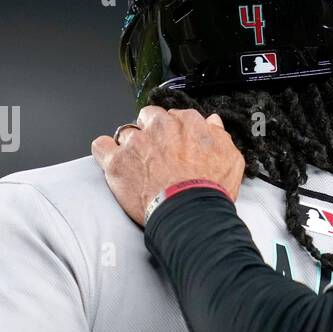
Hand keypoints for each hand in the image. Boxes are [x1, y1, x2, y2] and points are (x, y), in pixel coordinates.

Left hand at [91, 106, 245, 225]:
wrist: (191, 214)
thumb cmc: (211, 190)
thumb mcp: (231, 159)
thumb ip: (219, 136)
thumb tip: (212, 123)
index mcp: (188, 123)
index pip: (175, 117)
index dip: (174, 133)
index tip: (175, 147)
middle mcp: (160, 127)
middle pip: (149, 118)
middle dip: (150, 133)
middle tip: (156, 155)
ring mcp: (136, 142)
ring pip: (126, 132)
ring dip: (130, 146)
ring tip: (137, 165)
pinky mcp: (117, 161)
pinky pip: (101, 145)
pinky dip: (105, 152)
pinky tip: (113, 162)